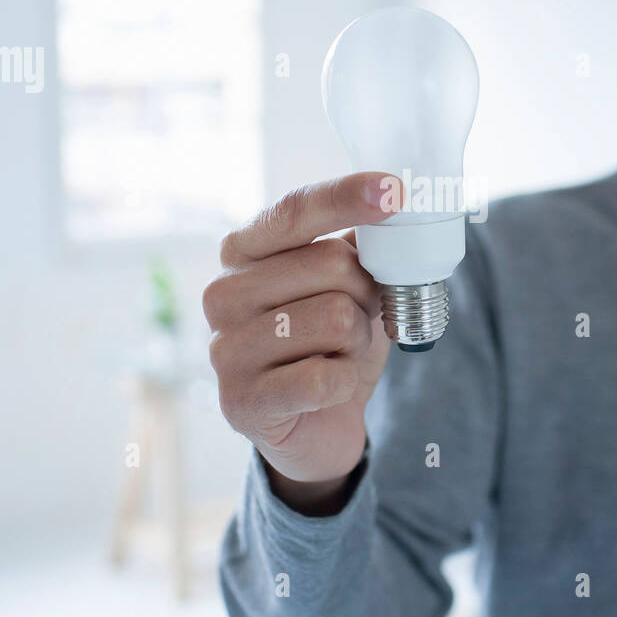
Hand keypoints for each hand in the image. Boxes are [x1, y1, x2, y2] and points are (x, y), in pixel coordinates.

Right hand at [203, 172, 402, 507]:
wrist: (317, 426)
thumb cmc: (332, 343)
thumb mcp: (349, 285)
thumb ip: (358, 245)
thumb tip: (391, 202)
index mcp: (242, 252)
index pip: (295, 211)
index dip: (345, 197)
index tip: (394, 190)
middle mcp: (222, 293)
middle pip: (330, 264)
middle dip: (368, 292)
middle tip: (363, 316)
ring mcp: (224, 348)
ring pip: (336, 318)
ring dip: (358, 342)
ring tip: (339, 355)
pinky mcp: (240, 402)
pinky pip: (326, 378)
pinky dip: (346, 383)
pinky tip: (329, 388)